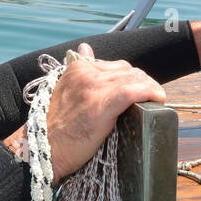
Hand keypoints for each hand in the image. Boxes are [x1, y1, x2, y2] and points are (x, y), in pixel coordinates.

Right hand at [3, 44, 164, 183]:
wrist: (43, 151)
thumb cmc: (54, 129)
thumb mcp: (62, 91)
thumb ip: (77, 70)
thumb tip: (85, 49)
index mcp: (77, 70)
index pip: (114, 66)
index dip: (131, 78)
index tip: (137, 90)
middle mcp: (86, 74)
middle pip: (127, 70)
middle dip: (142, 82)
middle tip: (148, 98)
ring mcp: (94, 88)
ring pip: (134, 78)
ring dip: (149, 88)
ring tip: (154, 101)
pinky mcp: (103, 105)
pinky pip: (134, 91)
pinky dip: (150, 93)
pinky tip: (158, 100)